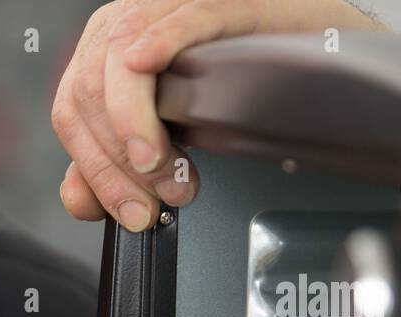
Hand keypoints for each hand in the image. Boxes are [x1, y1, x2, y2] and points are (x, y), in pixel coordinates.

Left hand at [52, 0, 386, 227]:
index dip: (95, 168)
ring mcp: (179, 5)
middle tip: (162, 198)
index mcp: (106, 53)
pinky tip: (146, 64)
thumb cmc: (246, 96)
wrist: (329, 62)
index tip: (131, 212)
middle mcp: (133, 22)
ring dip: (138, 124)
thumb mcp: (171, 140)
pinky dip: (164, 39)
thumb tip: (77, 201)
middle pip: (90, 89)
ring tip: (170, 170)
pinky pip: (189, 12)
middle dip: (121, 159)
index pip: (71, 109)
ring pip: (124, 55)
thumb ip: (113, 168)